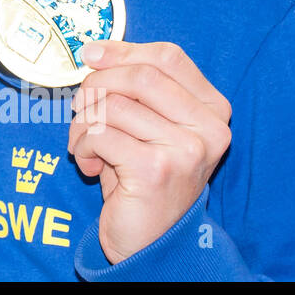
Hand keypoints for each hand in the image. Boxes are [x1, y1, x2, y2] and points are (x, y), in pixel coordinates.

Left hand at [67, 40, 231, 264]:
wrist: (151, 243)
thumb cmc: (142, 176)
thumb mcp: (146, 124)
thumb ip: (133, 87)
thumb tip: (95, 51)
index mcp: (212, 108)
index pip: (167, 57)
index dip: (122, 51)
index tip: (90, 57)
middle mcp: (208, 128)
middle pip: (139, 75)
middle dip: (97, 87)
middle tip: (82, 110)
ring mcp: (187, 149)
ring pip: (113, 105)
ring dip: (83, 124)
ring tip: (87, 146)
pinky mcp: (157, 169)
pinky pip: (100, 134)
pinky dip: (82, 147)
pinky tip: (90, 166)